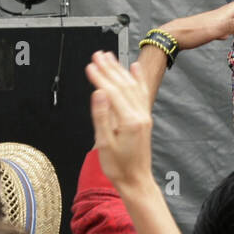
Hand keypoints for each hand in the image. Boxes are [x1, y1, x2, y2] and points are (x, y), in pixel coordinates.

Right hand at [86, 51, 154, 189]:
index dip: (100, 77)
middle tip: (98, 54)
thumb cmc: (118, 166)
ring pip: (132, 87)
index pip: (112, 92)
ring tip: (110, 56)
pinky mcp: (144, 118)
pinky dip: (138, 79)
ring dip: (120, 70)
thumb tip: (98, 93)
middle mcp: (139, 115)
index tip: (89, 65)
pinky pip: (142, 93)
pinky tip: (135, 67)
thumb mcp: (104, 144)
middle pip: (123, 85)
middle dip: (109, 68)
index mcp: (129, 121)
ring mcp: (144, 115)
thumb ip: (102, 116)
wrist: (136, 180)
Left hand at [160, 0, 233, 49]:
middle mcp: (218, 16)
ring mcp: (212, 21)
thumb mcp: (214, 30)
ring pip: (229, 17)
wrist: (174, 35)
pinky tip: (227, 32)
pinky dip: (229, 25)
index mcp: (222, 15)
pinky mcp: (206, 28)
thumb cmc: (193, 33)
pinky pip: (222, 25)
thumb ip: (230, 25)